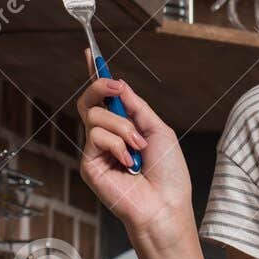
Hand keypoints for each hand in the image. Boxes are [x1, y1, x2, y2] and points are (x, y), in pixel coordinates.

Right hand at [74, 49, 192, 249]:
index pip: (105, 98)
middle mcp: (107, 137)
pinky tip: (128, 163)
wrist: (165, 204)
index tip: (91, 53)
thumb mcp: (158, 130)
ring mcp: (97, 151)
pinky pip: (96, 136)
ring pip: (95, 115)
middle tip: (114, 86)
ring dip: (122, 127)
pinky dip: (117, 145)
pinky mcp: (89, 165)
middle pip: (89, 100)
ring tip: (139, 148)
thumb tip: (120, 84)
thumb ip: (137, 106)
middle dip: (100, 86)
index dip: (96, 76)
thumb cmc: (169, 174)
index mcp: (124, 128)